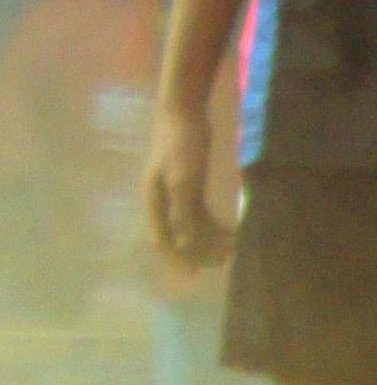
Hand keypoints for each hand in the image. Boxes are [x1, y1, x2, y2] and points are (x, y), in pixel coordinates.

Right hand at [142, 98, 225, 267]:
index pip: (163, 239)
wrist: (183, 111)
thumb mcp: (183, 179)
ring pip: (190, 224)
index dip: (177, 258)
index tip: (195, 274)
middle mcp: (163, 201)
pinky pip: (199, 211)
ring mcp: (175, 192)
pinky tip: (228, 228)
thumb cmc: (180, 144)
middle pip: (178, 234)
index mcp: (155, 202)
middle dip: (197, 251)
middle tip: (221, 262)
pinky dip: (212, 223)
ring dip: (207, 239)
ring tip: (229, 249)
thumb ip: (183, 213)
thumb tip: (185, 246)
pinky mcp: (189, 182)